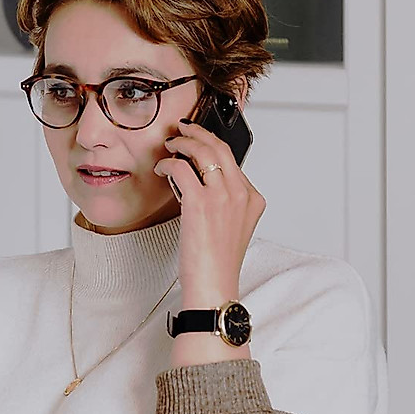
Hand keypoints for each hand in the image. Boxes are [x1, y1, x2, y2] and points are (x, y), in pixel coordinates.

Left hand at [154, 118, 265, 309]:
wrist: (214, 284)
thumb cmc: (216, 261)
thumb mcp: (231, 226)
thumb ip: (224, 202)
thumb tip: (200, 181)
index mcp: (253, 199)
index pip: (232, 161)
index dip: (211, 145)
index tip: (196, 139)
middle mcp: (241, 194)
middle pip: (220, 149)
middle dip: (198, 133)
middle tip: (182, 128)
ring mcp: (223, 197)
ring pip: (202, 152)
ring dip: (182, 142)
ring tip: (169, 144)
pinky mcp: (200, 203)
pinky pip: (181, 168)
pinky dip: (168, 163)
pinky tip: (162, 168)